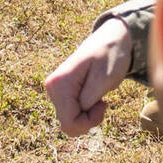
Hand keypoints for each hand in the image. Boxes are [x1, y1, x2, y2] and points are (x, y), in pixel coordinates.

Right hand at [45, 19, 134, 136]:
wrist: (111, 38)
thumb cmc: (110, 55)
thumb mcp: (105, 78)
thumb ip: (88, 100)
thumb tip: (74, 118)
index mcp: (60, 83)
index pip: (69, 123)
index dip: (89, 122)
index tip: (103, 105)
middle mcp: (52, 87)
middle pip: (68, 124)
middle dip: (88, 119)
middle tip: (102, 101)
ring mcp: (54, 89)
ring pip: (69, 120)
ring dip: (87, 114)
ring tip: (98, 96)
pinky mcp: (60, 92)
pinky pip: (71, 113)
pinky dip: (85, 110)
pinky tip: (93, 95)